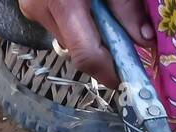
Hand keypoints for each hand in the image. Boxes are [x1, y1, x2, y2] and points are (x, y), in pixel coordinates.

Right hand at [19, 0, 153, 87]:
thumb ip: (126, 7)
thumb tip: (144, 41)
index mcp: (62, 2)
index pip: (87, 55)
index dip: (110, 73)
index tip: (129, 81)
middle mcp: (41, 9)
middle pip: (79, 50)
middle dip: (105, 53)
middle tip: (127, 46)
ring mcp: (32, 7)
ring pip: (69, 39)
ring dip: (91, 36)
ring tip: (106, 17)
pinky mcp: (30, 4)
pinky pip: (59, 24)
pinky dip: (79, 22)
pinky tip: (88, 7)